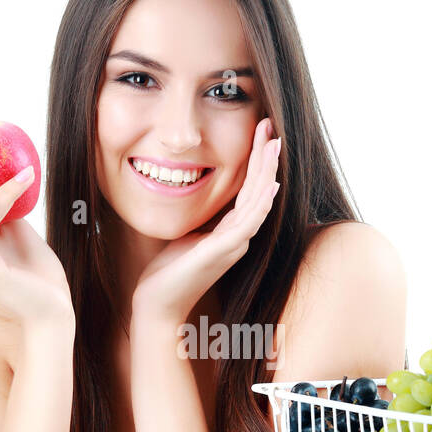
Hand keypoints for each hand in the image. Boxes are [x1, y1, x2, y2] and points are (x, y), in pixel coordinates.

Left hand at [132, 117, 281, 324]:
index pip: (249, 190)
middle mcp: (237, 238)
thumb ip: (201, 217)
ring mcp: (233, 245)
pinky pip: (247, 223)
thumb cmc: (167, 271)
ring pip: (258, 203)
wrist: (157, 303)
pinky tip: (268, 185)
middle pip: (259, 191)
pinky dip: (259, 204)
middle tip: (271, 127)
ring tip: (274, 146)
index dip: (256, 161)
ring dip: (267, 173)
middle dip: (265, 158)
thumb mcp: (187, 234)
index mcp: (230, 231)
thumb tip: (197, 190)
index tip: (260, 133)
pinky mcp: (221, 252)